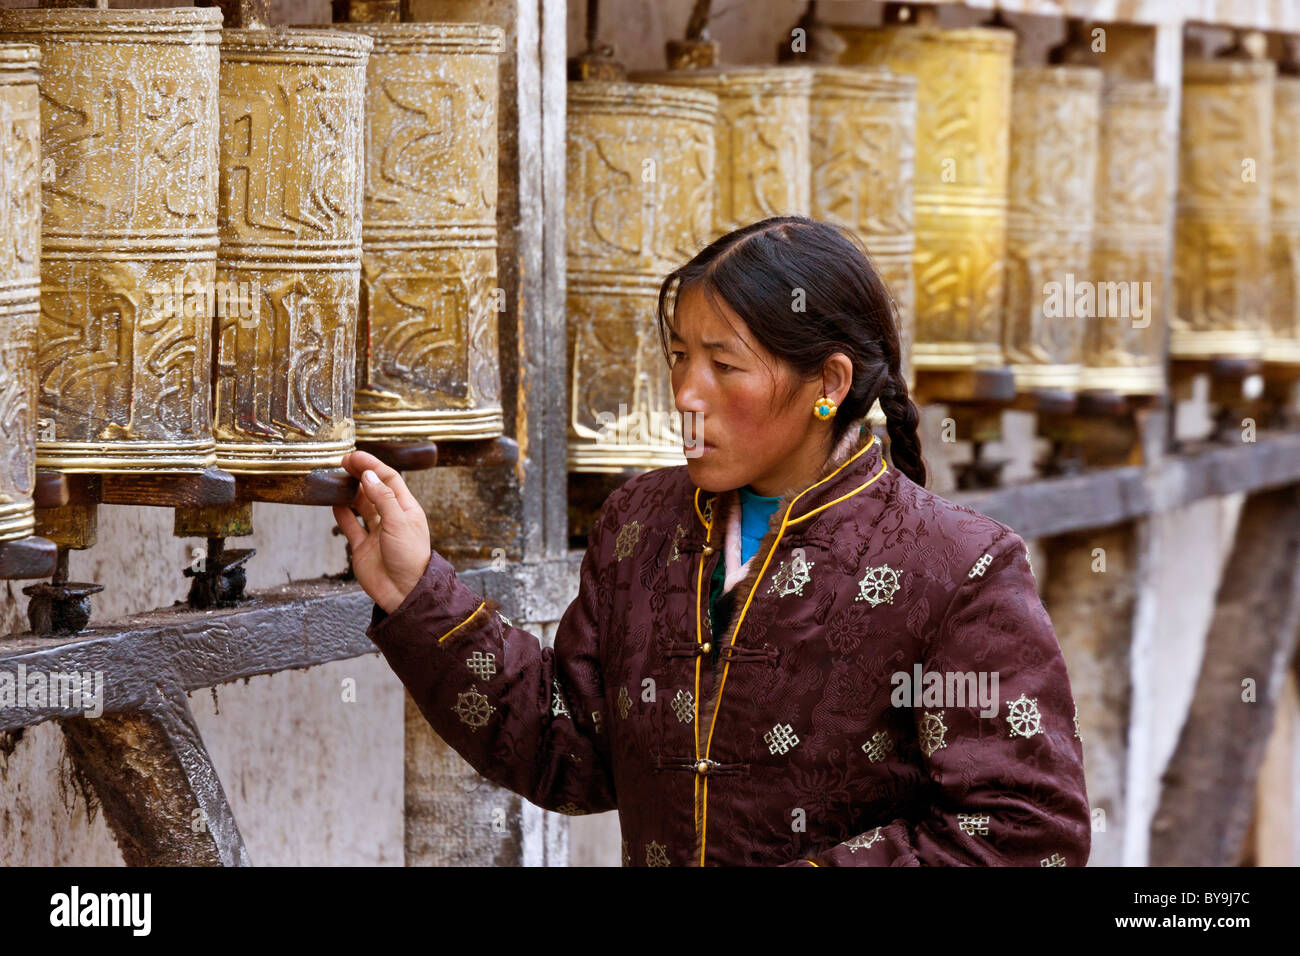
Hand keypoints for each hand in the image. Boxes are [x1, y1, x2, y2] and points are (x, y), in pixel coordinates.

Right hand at [334, 451, 431, 614]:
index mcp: (407, 509)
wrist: (404, 592)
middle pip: (374, 489)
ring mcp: (377, 532)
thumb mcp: (399, 522)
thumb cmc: (410, 558)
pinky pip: (351, 526)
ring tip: (337, 477)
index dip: (373, 466)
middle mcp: (392, 518)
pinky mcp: (363, 547)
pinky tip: (334, 502)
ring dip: (350, 491)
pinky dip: (342, 514)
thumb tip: (369, 476)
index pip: (390, 479)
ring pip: (361, 506)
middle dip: (360, 474)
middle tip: (343, 462)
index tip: (356, 456)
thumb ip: (383, 498)